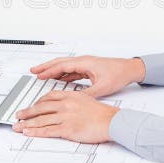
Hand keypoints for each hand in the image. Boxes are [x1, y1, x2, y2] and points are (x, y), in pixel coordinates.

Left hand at [12, 91, 119, 142]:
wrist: (110, 121)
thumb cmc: (101, 113)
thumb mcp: (85, 99)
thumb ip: (72, 100)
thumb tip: (63, 105)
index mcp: (69, 95)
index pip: (48, 97)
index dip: (37, 102)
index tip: (31, 106)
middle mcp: (65, 104)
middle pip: (41, 107)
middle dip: (27, 112)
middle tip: (18, 115)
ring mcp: (65, 116)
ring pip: (41, 119)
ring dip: (27, 123)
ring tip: (18, 126)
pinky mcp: (67, 129)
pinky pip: (47, 130)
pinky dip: (35, 131)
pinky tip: (28, 132)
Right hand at [30, 55, 145, 97]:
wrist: (129, 69)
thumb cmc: (118, 74)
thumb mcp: (102, 87)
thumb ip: (86, 95)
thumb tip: (75, 101)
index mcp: (84, 63)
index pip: (62, 66)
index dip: (49, 71)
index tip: (38, 75)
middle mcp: (83, 61)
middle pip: (60, 63)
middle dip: (46, 67)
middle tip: (33, 70)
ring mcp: (85, 64)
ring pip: (65, 66)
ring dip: (53, 70)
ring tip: (42, 75)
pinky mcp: (88, 69)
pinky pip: (71, 71)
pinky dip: (62, 74)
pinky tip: (58, 79)